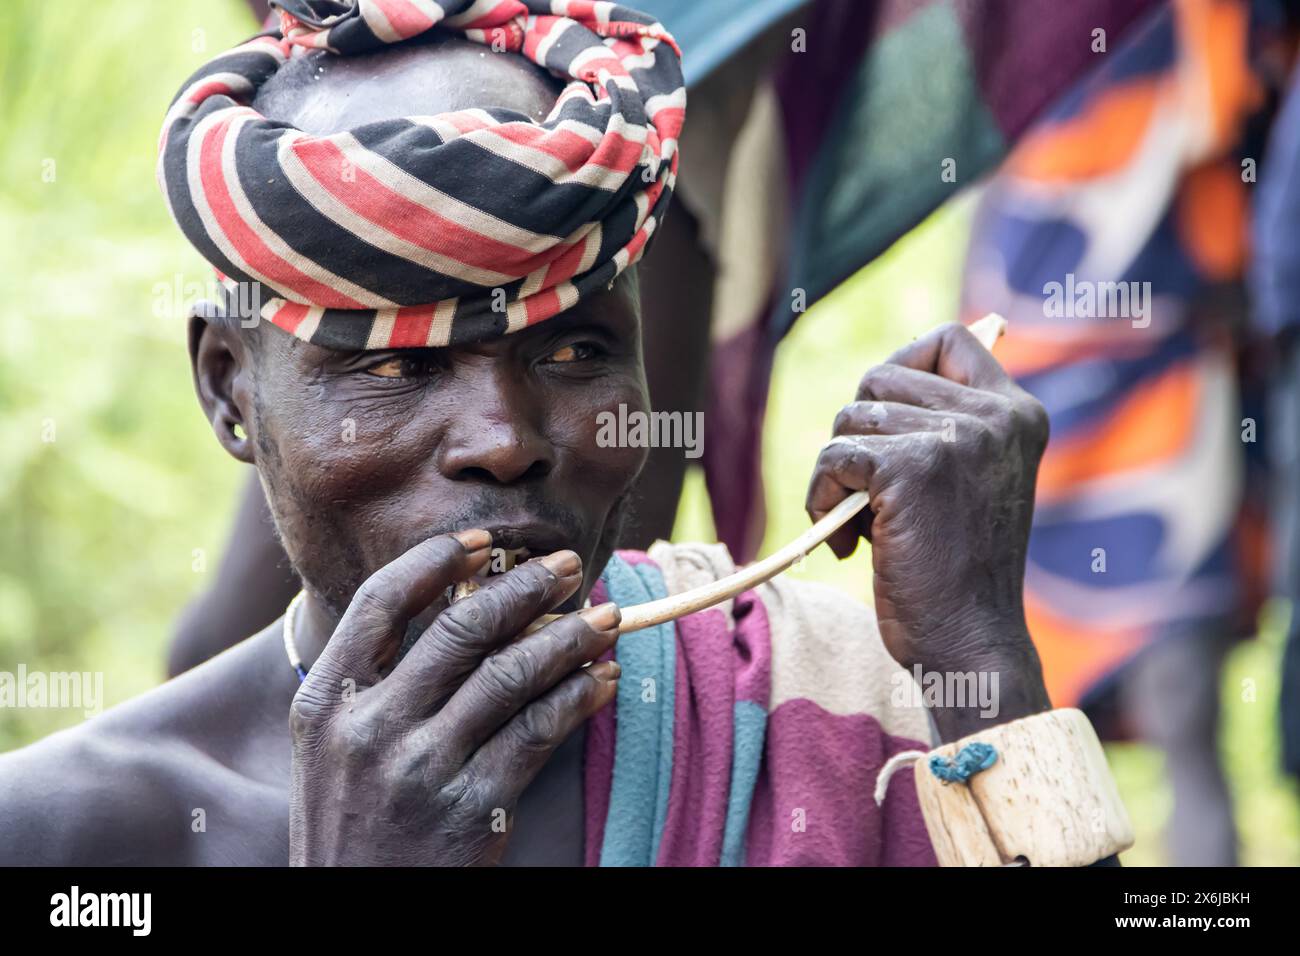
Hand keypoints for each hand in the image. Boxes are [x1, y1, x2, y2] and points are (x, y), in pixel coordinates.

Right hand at [288, 531, 619, 865]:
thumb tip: (461, 605)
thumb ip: (377, 682)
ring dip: (569, 638)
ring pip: (511, 674)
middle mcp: (369, 729)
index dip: (437, 560)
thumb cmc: (353, 823)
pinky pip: (539, 731)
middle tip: (567, 568)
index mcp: (325, 702)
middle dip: (524, 588)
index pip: (381, 602)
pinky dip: (578, 696)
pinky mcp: (472, 808)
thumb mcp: (335, 748)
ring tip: (606, 619)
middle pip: (461, 630)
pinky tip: (602, 680)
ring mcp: (421, 769)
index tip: (485, 542)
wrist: (348, 919)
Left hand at [806, 323, 1051, 733]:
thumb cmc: (960, 572)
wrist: (970, 644)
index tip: (887, 418)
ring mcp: (954, 439)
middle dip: (859, 434)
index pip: (951, 340)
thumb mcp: (972, 483)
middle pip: (881, 378)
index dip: (904, 365)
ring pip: (849, 419)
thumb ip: (945, 430)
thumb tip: (878, 387)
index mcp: (1017, 414)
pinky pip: (833, 458)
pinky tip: (848, 545)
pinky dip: (822, 499)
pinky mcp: (909, 469)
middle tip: (872, 493)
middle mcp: (993, 417)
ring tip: (864, 526)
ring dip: (839, 475)